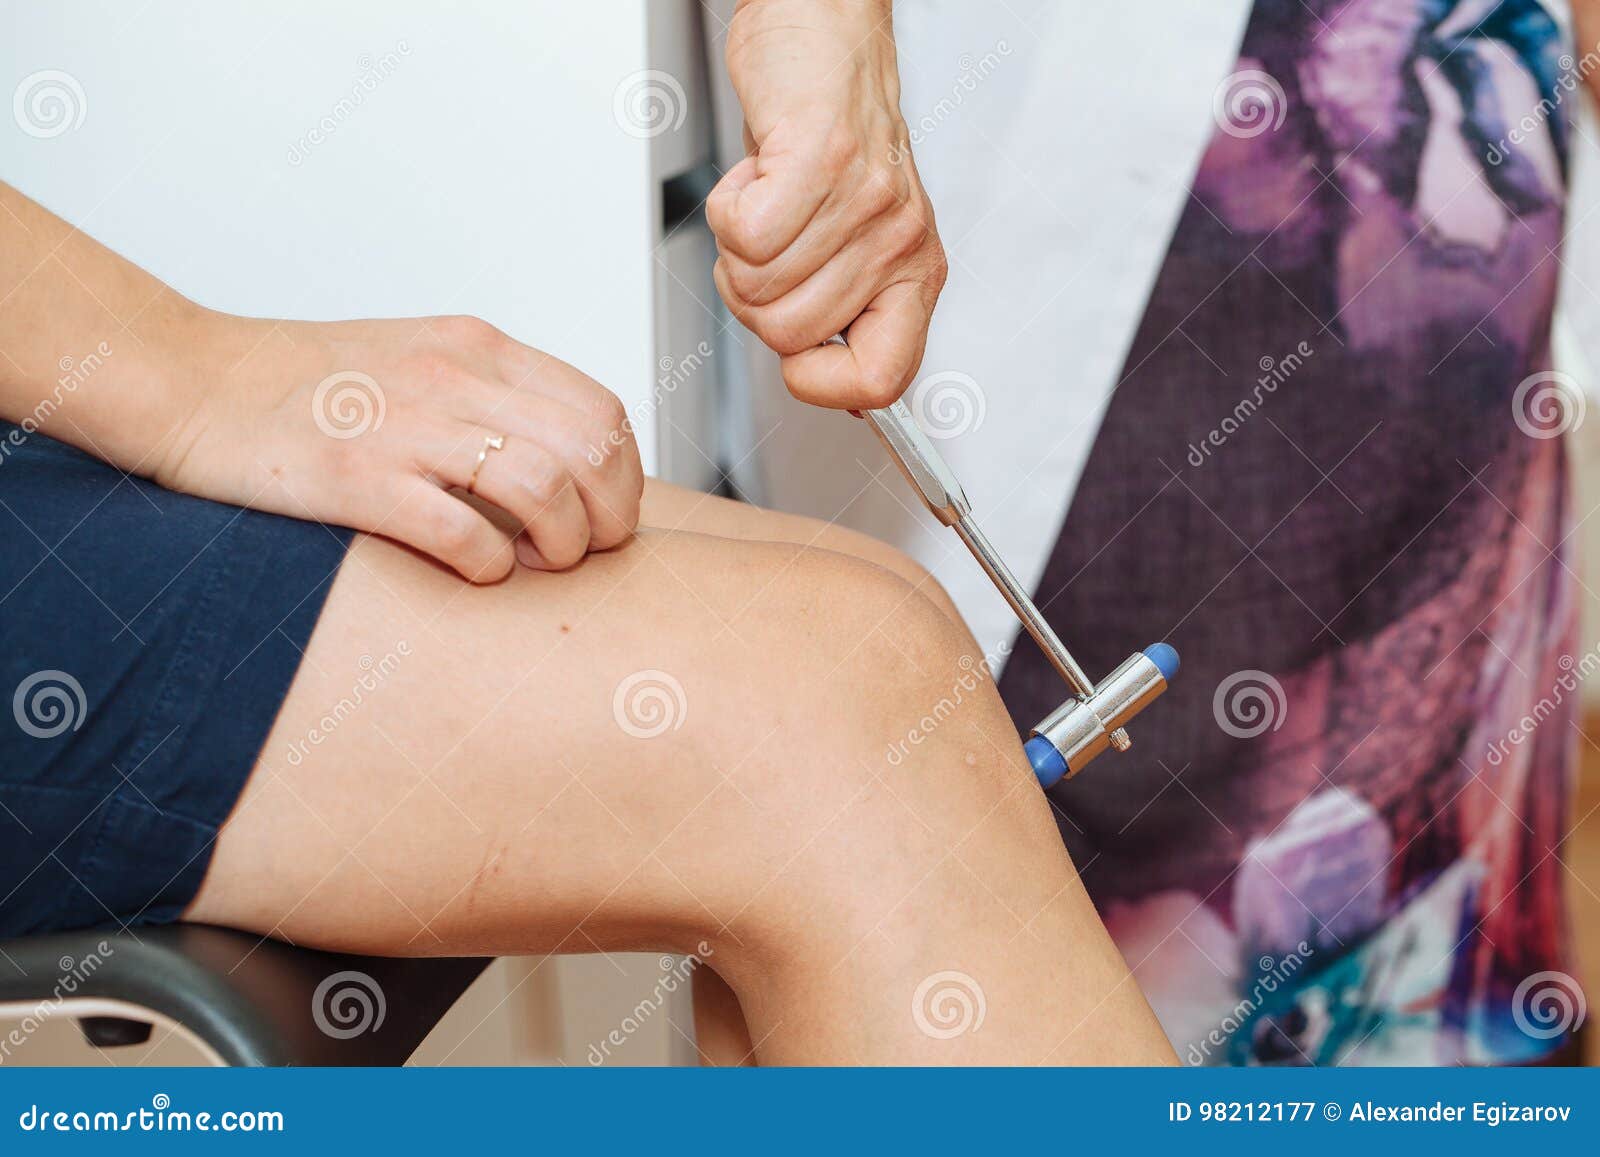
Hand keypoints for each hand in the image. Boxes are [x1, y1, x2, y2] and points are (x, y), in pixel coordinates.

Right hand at [156, 312, 642, 581]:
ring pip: (543, 490)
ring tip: (539, 564)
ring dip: (561, 544)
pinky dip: (491, 565)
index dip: (623, 476)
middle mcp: (454, 378)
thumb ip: (497, 395)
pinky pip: (464, 534)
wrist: (195, 383)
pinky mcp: (357, 478)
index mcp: (477, 348)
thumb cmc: (311, 384)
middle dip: (608, 517)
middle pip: (590, 452)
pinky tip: (479, 572)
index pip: (601, 411)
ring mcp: (406, 427)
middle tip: (585, 551)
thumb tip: (572, 461)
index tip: (608, 514)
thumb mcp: (423, 360)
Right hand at [710, 0, 945, 409]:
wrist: (823, 32)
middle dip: (755, 295)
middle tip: (772, 243)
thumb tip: (815, 374)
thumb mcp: (855, 236)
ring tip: (768, 198)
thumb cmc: (828, 132)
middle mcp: (897, 242)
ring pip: (758, 287)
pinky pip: (745, 235)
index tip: (798, 363)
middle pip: (789, 335)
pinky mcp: (821, 161)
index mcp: (913, 273)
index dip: (822, 384)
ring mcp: (863, 203)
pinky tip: (757, 176)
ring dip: (738, 246)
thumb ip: (841, 304)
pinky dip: (727, 208)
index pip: (883, 379)